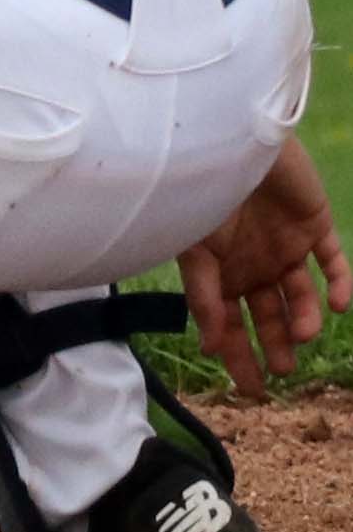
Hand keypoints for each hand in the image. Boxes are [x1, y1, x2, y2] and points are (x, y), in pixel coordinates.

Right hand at [181, 135, 349, 393]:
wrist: (229, 139)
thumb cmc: (198, 191)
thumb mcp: (193, 248)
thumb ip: (203, 296)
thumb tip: (210, 347)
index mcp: (219, 271)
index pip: (229, 323)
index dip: (238, 355)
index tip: (250, 391)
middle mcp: (252, 263)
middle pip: (268, 315)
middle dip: (276, 346)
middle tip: (284, 374)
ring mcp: (284, 246)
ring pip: (301, 296)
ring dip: (305, 319)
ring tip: (307, 335)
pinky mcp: (315, 227)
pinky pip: (334, 264)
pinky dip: (339, 285)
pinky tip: (336, 305)